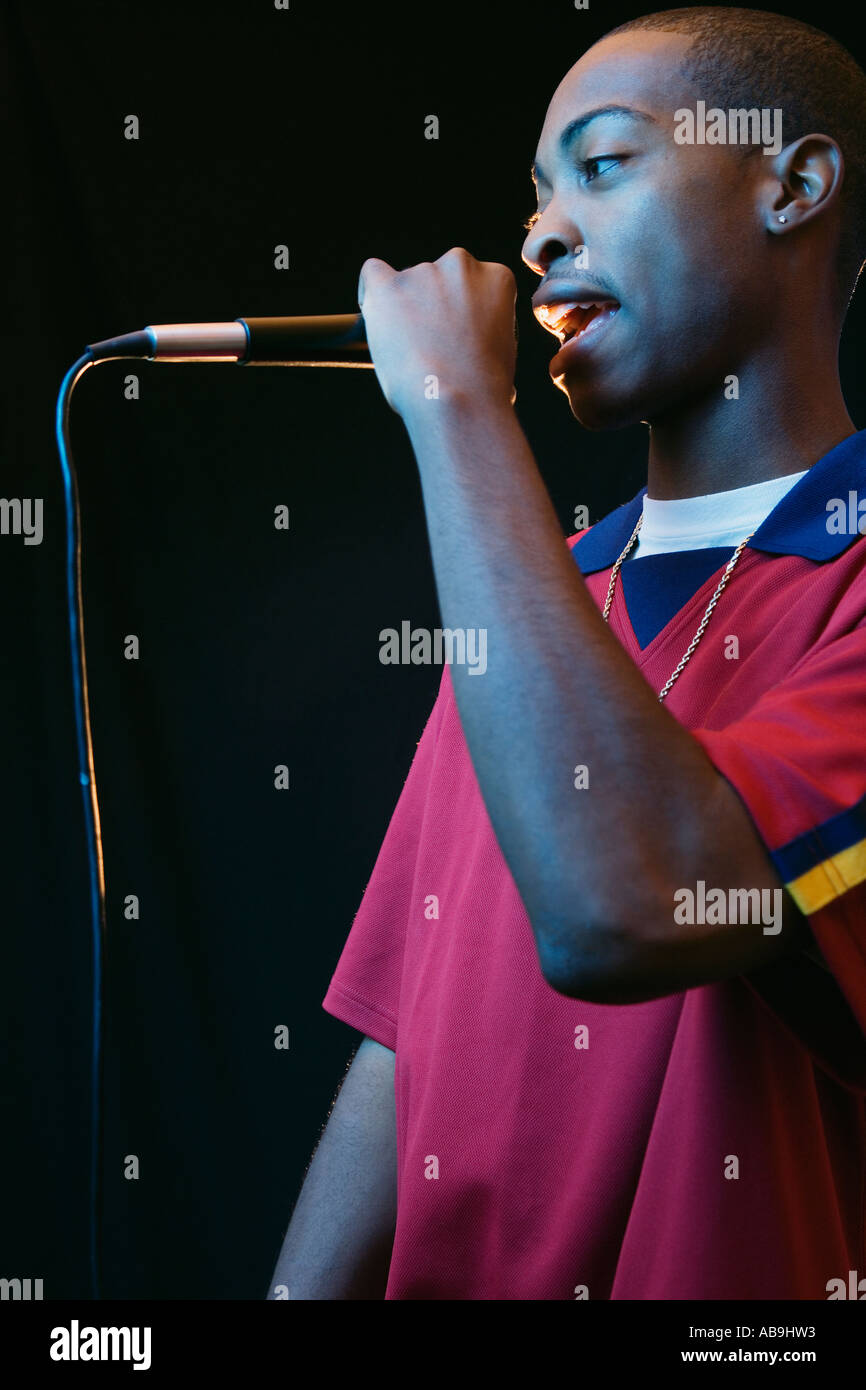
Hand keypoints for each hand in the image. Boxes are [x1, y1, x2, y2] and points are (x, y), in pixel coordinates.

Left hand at [357, 248, 516, 418]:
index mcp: (495, 278)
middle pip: (440, 278)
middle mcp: (460, 265)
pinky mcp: (387, 286)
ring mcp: (422, 273)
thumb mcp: (502, 347)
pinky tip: (376, 316)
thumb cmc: (483, 388)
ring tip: (409, 351)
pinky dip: (371, 293)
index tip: (457, 333)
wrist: (457, 400)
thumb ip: (483, 327)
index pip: (476, 282)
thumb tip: (462, 340)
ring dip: (406, 308)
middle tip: (431, 345)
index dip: (464, 310)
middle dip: (434, 306)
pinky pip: (372, 274)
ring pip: (408, 283)